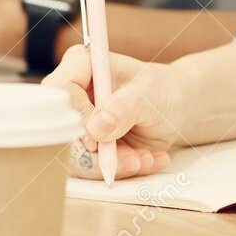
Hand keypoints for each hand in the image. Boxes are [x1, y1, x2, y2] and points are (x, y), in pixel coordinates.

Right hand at [42, 45, 185, 181]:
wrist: (176, 109)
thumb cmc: (162, 90)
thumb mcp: (150, 93)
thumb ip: (125, 107)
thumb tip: (95, 128)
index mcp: (82, 66)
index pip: (59, 91)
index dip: (75, 118)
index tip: (97, 138)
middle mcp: (73, 95)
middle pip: (58, 130)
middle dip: (96, 154)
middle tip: (133, 159)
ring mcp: (78, 124)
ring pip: (75, 156)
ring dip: (112, 165)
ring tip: (145, 158)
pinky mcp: (87, 148)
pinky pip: (92, 168)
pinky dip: (120, 170)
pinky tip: (147, 159)